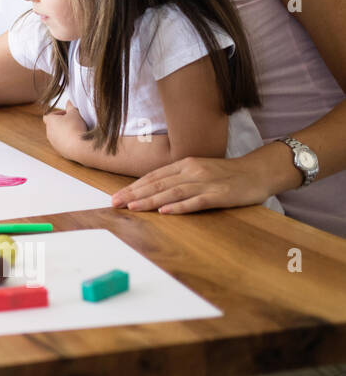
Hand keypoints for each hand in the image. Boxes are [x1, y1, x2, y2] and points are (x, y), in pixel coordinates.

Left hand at [43, 101, 86, 159]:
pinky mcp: (60, 151)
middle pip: (53, 125)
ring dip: (65, 133)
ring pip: (58, 135)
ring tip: (77, 131)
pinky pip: (63, 144)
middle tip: (74, 122)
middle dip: (63, 123)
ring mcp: (54, 143)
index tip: (68, 114)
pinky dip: (68, 142)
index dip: (58, 113)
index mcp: (50, 122)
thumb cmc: (75, 128)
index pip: (48, 115)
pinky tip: (78, 140)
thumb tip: (69, 102)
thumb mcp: (75, 112)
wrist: (79, 147)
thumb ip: (71, 106)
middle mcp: (49, 133)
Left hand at [111, 153, 280, 213]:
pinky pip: (196, 201)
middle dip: (134, 194)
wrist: (259, 171)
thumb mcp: (199, 170)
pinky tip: (165, 211)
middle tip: (115, 203)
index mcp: (185, 164)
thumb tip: (153, 189)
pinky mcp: (220, 194)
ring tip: (133, 207)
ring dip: (151, 200)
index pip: (154, 176)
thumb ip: (178, 177)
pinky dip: (180, 206)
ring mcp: (206, 182)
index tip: (116, 196)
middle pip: (158, 183)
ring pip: (173, 192)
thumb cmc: (227, 173)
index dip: (134, 186)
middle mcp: (192, 171)